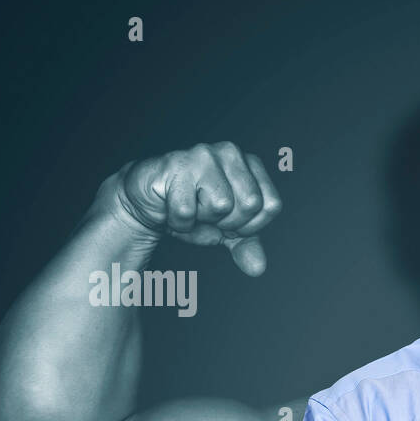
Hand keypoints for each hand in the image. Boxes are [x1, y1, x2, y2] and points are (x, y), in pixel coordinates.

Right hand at [104, 141, 282, 275]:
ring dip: (201, 219)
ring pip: (222, 205)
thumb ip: (247, 246)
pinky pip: (187, 210)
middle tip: (206, 213)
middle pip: (250, 205)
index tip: (228, 220)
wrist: (149, 203)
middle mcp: (231, 152)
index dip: (249, 224)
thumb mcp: (227, 231)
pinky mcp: (175, 164)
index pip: (270, 205)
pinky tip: (171, 206)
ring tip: (189, 206)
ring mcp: (203, 155)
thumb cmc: (193, 210)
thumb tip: (258, 268)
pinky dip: (179, 220)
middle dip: (227, 222)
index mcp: (250, 165)